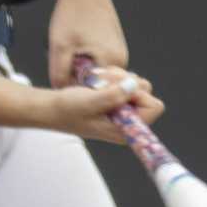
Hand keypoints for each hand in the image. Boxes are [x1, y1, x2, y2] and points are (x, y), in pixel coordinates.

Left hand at [46, 0, 126, 89]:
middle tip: (64, 61)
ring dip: (83, 70)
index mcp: (112, 61)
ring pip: (98, 74)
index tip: (62, 77)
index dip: (75, 88)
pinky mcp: (116, 47)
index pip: (93, 90)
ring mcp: (121, 53)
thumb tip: (61, 93)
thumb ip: (60, 73)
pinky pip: (101, 64)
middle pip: (97, 84)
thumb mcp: (60, 46)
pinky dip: (88, 61)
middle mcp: (122, 60)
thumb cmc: (73, 13)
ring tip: (70, 52)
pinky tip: (77, 47)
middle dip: (79, 79)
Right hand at [48, 65, 165, 143]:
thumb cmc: (67, 110)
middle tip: (103, 82)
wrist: (52, 109)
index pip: (154, 107)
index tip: (118, 90)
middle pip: (147, 92)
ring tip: (97, 81)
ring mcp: (124, 109)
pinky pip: (125, 80)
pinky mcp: (117, 99)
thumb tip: (134, 85)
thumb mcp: (89, 102)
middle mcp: (129, 121)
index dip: (139, 94)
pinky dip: (113, 76)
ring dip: (118, 76)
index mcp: (127, 130)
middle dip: (127, 81)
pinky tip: (97, 80)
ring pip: (136, 83)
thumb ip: (112, 96)